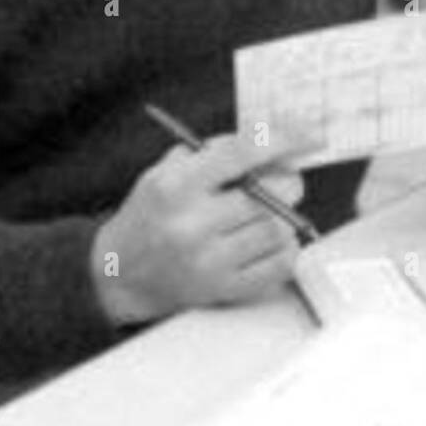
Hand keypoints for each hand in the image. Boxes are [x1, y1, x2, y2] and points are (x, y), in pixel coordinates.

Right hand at [90, 135, 301, 324]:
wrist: (120, 273)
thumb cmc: (150, 214)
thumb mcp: (166, 170)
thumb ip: (215, 153)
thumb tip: (271, 145)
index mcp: (176, 187)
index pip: (240, 155)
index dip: (281, 141)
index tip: (305, 136)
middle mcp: (192, 225)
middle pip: (269, 195)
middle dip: (287, 180)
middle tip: (286, 177)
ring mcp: (209, 262)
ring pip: (278, 230)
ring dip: (285, 214)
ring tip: (271, 209)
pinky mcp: (224, 289)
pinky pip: (279, 265)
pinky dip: (286, 247)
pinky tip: (271, 239)